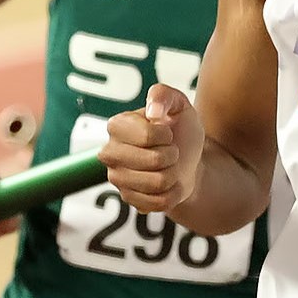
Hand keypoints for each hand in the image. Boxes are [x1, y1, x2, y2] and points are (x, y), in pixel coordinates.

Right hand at [101, 83, 202, 214]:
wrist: (188, 161)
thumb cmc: (180, 130)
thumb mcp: (178, 104)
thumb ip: (163, 95)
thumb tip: (153, 112)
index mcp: (116, 125)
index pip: (148, 136)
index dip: (167, 135)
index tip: (167, 132)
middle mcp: (109, 153)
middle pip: (154, 161)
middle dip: (172, 155)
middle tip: (170, 151)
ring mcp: (117, 179)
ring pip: (158, 183)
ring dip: (173, 174)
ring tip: (168, 166)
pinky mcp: (128, 200)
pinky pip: (160, 202)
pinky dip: (172, 193)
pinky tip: (166, 183)